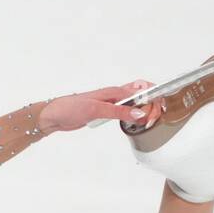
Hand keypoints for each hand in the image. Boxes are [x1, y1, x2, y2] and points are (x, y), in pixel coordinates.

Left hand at [38, 80, 165, 132]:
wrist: (54, 116)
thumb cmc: (70, 107)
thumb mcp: (96, 109)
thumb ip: (118, 111)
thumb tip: (139, 113)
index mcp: (115, 91)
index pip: (142, 90)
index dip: (154, 97)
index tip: (159, 108)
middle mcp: (116, 96)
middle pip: (142, 96)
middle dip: (152, 106)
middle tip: (151, 120)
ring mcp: (111, 104)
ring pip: (135, 104)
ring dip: (144, 111)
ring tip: (149, 122)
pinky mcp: (106, 113)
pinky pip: (125, 112)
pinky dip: (133, 116)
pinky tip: (136, 122)